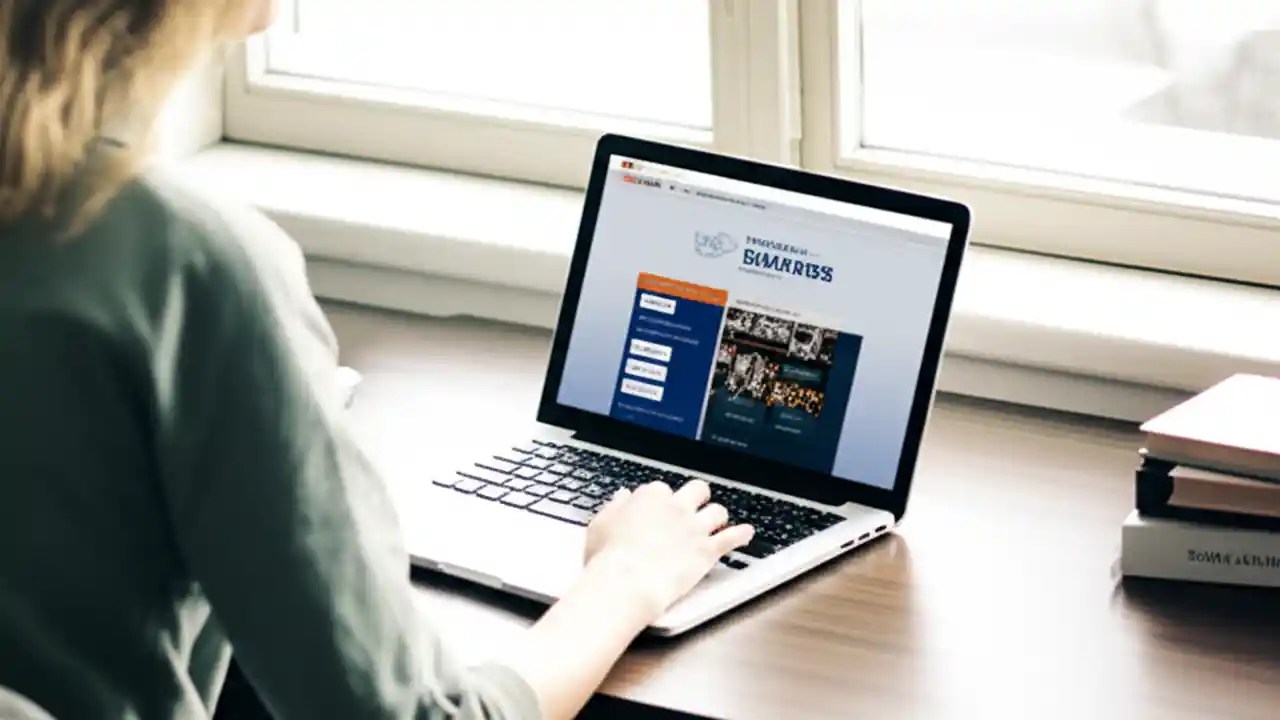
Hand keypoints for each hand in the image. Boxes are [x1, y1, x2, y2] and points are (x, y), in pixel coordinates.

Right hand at [583, 480, 753, 621]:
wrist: (627, 582)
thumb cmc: (608, 558)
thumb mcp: (600, 525)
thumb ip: (615, 507)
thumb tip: (622, 497)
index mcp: (650, 497)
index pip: (662, 489)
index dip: (662, 501)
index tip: (660, 511)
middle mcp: (676, 506)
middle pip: (697, 490)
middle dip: (697, 498)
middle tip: (694, 508)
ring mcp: (694, 527)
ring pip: (718, 511)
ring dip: (717, 517)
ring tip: (717, 524)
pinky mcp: (707, 549)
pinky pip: (732, 537)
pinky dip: (741, 534)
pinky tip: (747, 533)